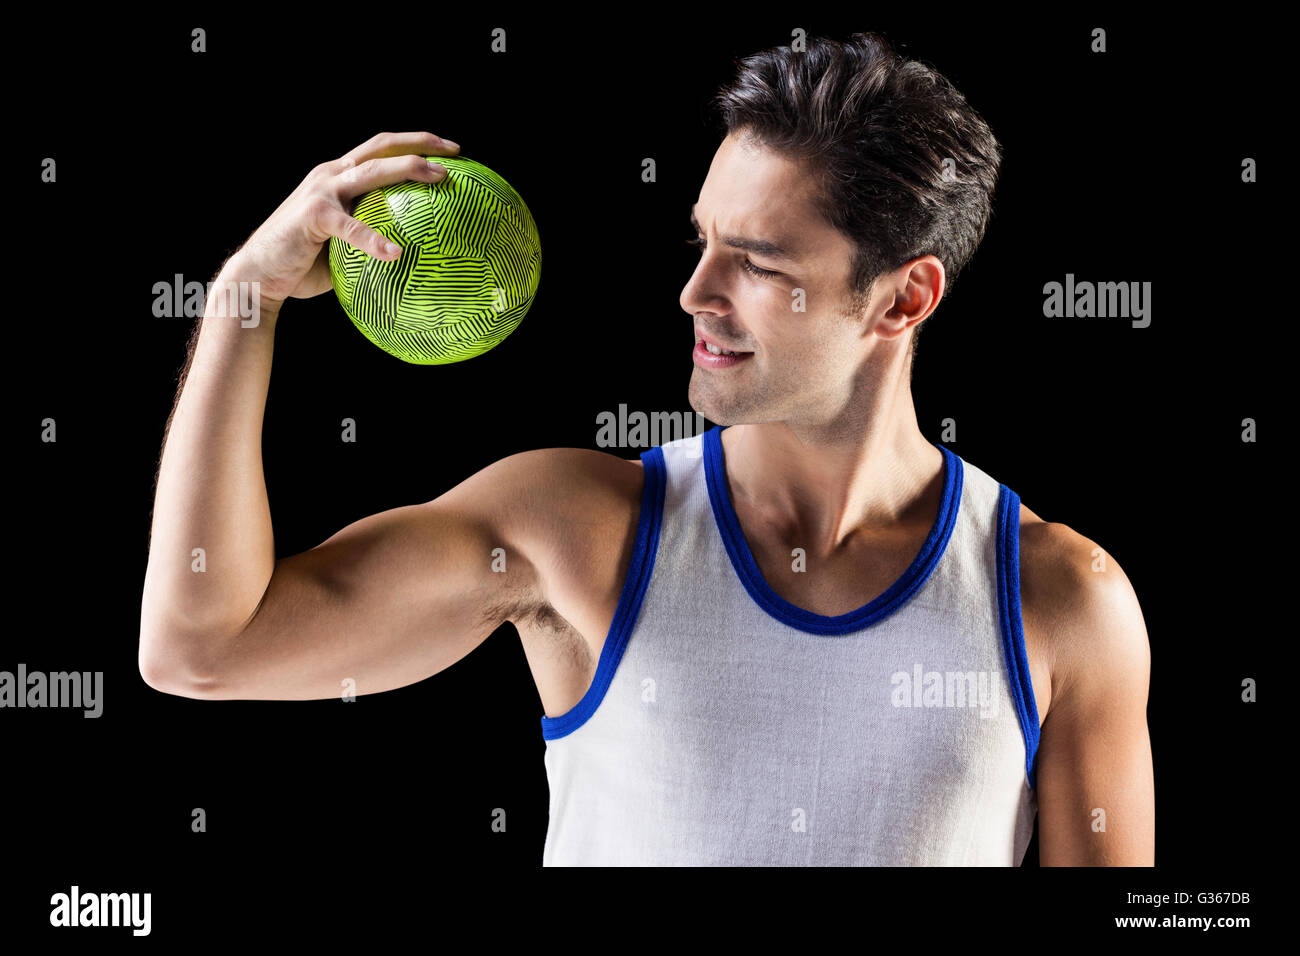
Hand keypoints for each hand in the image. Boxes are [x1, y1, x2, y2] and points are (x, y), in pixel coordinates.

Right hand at [223, 131, 460, 307]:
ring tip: (440, 179)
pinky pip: (352, 228)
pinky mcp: (314, 216)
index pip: (381, 149)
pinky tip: (397, 253)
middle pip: (381, 147)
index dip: (414, 143)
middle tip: (455, 152)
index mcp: (339, 177)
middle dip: (420, 143)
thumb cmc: (304, 264)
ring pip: (371, 172)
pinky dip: (375, 240)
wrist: (258, 275)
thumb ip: (370, 235)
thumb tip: (413, 253)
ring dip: (408, 170)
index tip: (450, 151)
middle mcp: (331, 175)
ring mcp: (321, 192)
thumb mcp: (343, 244)